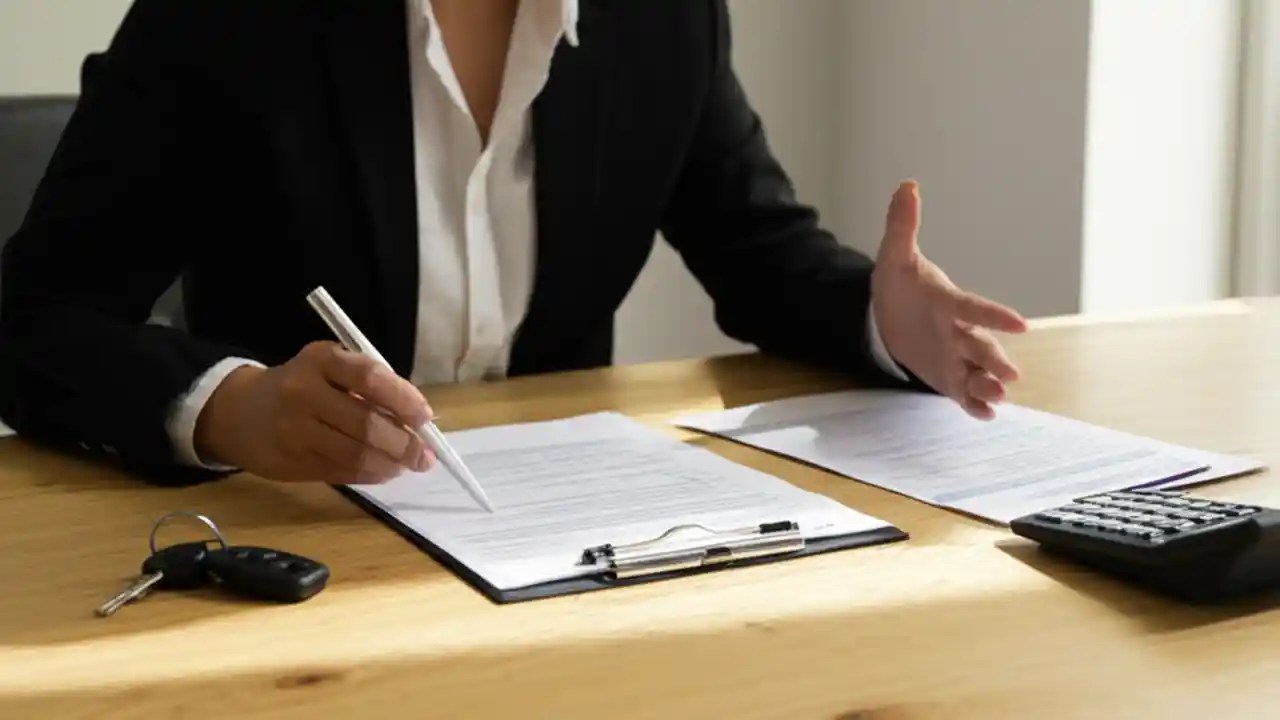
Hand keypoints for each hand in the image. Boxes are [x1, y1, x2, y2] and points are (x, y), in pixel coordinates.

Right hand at [195, 342, 435, 483]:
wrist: (239, 411)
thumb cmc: (301, 385)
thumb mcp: (328, 369)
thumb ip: (367, 387)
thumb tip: (416, 419)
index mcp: (321, 360)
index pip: (370, 378)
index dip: (403, 399)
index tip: (425, 417)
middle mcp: (304, 393)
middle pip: (365, 422)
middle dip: (403, 442)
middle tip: (424, 455)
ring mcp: (295, 430)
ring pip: (354, 453)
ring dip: (389, 464)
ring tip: (406, 465)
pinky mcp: (291, 462)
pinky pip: (341, 472)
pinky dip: (369, 474)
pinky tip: (383, 471)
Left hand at [871, 181, 1027, 418]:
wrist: (886, 313)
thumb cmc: (899, 283)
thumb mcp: (894, 256)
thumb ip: (902, 225)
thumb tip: (907, 185)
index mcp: (950, 303)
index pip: (974, 308)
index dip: (994, 316)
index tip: (1020, 324)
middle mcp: (959, 331)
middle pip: (981, 345)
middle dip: (995, 359)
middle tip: (1012, 374)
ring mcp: (955, 356)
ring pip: (977, 372)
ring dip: (988, 384)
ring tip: (998, 396)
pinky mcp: (946, 376)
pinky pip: (962, 391)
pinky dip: (973, 403)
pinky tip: (984, 415)